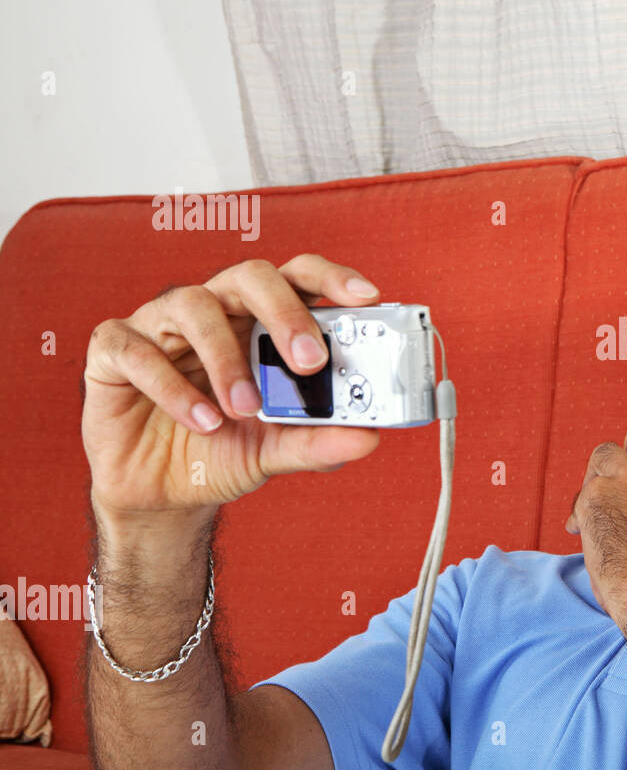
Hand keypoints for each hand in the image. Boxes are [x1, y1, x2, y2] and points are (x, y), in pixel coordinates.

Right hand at [82, 255, 384, 520]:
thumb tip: (368, 437)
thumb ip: (318, 440)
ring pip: (193, 305)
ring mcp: (161, 324)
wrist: (163, 493)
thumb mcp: (276, 451)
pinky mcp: (114, 350)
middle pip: (249, 275)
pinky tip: (203, 422)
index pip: (297, 276)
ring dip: (225, 358)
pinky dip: (172, 387)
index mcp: (258, 319)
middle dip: (284, 312)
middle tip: (309, 362)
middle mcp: (213, 308)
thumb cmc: (223, 451)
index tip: (366, 297)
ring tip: (245, 409)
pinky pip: (138, 349)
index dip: (330, 277)